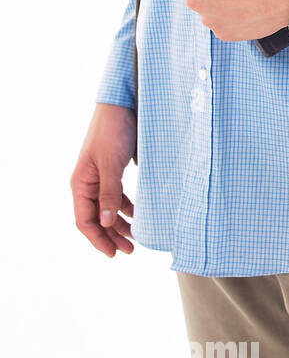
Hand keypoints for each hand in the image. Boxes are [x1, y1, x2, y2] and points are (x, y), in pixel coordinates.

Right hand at [71, 104, 136, 257]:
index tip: (114, 254)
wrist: (123, 103)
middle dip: (112, 235)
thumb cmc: (113, 131)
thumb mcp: (111, 164)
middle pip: (97, 218)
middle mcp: (88, 183)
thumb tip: (104, 223)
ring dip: (120, 223)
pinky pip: (118, 195)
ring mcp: (101, 176)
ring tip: (136, 237)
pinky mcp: (115, 168)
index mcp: (81, 184)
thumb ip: (108, 193)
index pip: (85, 221)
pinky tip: (138, 214)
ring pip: (108, 208)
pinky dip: (126, 207)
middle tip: (130, 250)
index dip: (98, 239)